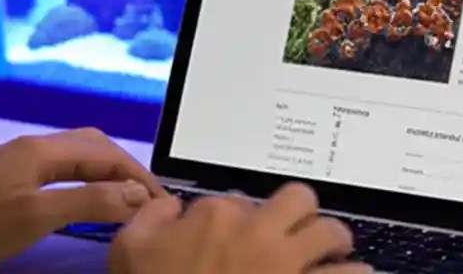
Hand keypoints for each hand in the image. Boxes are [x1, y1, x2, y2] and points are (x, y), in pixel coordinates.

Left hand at [0, 127, 166, 272]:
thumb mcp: (35, 218)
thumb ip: (88, 201)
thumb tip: (134, 193)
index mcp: (41, 149)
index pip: (106, 152)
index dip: (137, 174)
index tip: (160, 201)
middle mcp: (31, 147)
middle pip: (92, 146)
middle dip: (124, 168)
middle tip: (145, 201)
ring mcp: (14, 161)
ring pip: (74, 157)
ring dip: (103, 175)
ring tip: (122, 203)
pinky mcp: (3, 178)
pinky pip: (57, 170)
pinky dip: (82, 182)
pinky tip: (82, 202)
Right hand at [108, 182, 370, 273]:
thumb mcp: (129, 248)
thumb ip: (154, 217)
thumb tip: (174, 208)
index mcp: (217, 215)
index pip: (240, 198)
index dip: (238, 215)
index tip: (233, 234)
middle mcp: (260, 232)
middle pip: (300, 199)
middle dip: (300, 210)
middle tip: (298, 228)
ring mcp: (288, 265)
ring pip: (332, 234)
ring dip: (333, 241)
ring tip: (334, 251)